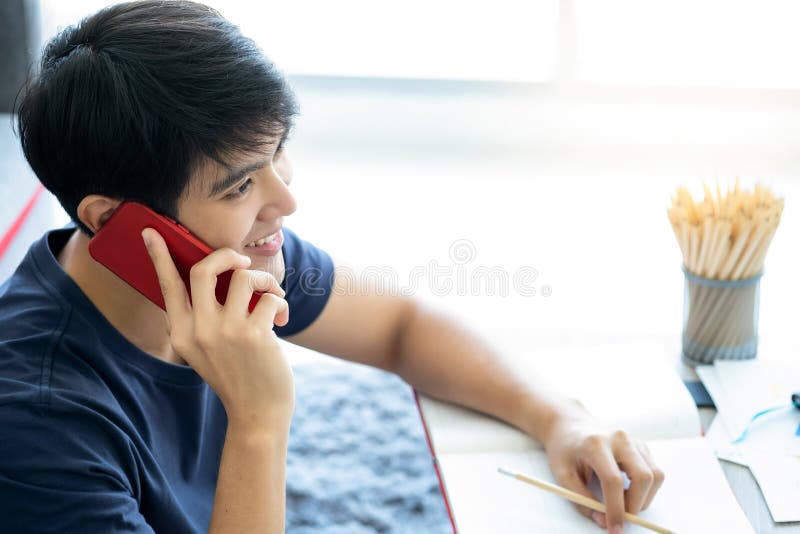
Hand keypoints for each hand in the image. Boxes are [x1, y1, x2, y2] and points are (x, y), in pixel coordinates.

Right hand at [142, 228, 293, 427]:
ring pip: (243, 277)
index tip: (152, 232)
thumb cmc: (237, 374)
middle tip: (241, 261)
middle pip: (204, 270)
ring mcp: (225, 332)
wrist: (257, 414)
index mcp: (182, 333)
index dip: (160, 258)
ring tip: (272, 296)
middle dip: (226, 256)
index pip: (167, 287)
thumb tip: (221, 274)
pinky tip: (281, 320)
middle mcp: (198, 331)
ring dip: (265, 280)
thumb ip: (204, 317)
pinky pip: (270, 296)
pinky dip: (280, 302)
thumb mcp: (207, 349)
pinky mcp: (253, 334)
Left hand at [543, 410, 664, 533]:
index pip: (613, 480)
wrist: (570, 426)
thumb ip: (582, 500)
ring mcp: (633, 440)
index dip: (616, 509)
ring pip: (655, 476)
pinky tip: (627, 489)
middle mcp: (619, 438)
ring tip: (622, 502)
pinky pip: (655, 472)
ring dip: (644, 498)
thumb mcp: (562, 475)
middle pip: (642, 478)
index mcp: (595, 444)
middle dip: (635, 506)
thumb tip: (604, 522)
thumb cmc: (565, 450)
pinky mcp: (641, 446)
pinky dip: (646, 489)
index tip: (615, 529)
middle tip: (621, 518)